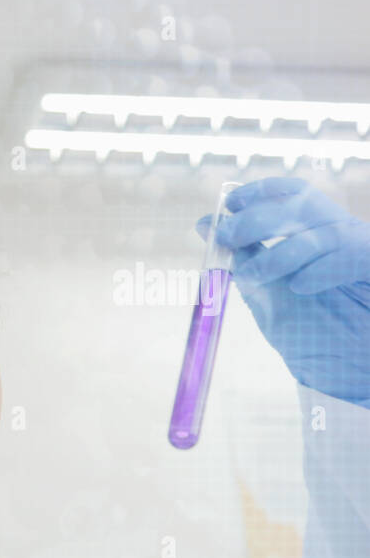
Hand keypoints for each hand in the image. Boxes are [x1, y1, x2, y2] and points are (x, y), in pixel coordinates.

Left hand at [196, 177, 369, 407]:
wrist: (354, 365)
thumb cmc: (312, 328)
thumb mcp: (269, 288)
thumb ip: (242, 256)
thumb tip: (203, 224)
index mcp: (315, 230)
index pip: (293, 193)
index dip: (261, 192)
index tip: (230, 202)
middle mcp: (340, 232)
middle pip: (303, 206)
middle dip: (258, 218)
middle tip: (226, 237)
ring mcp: (359, 248)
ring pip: (320, 235)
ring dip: (278, 254)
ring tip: (250, 278)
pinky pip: (349, 257)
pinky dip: (320, 270)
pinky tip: (299, 285)